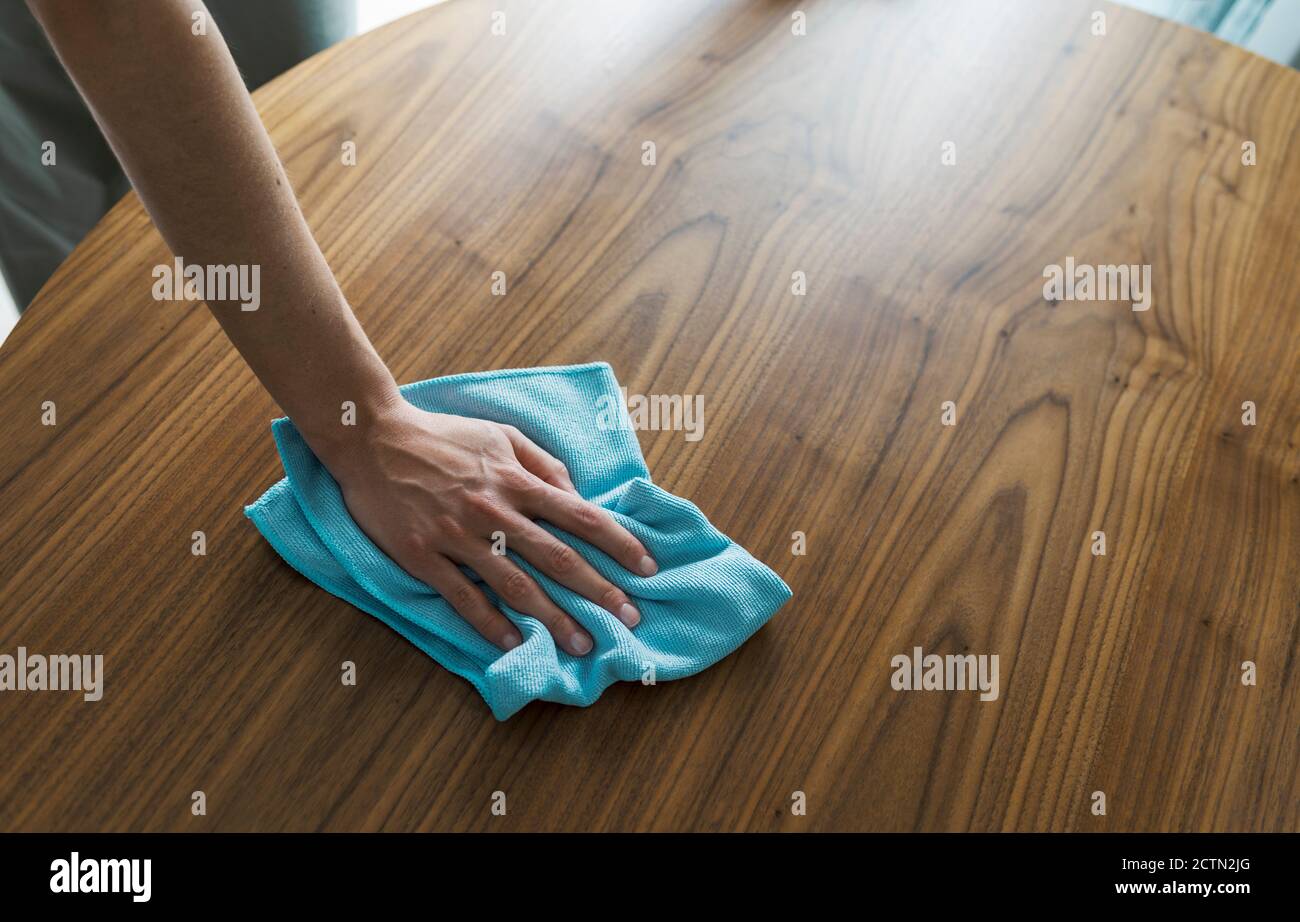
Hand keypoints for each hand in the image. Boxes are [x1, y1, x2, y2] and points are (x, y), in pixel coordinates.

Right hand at [318, 399, 657, 654]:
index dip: (619, 544)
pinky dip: (489, 623)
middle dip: (599, 590)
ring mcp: (459, 536)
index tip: (647, 569)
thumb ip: (543, 463)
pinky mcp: (425, 556)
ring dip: (553, 618)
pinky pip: (463, 596)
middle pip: (558, 557)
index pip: (581, 516)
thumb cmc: (443, 436)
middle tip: (629, 619)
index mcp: (516, 480)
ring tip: (582, 644)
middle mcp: (495, 510)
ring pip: (516, 585)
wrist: (373, 438)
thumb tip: (579, 495)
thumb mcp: (501, 435)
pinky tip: (512, 643)